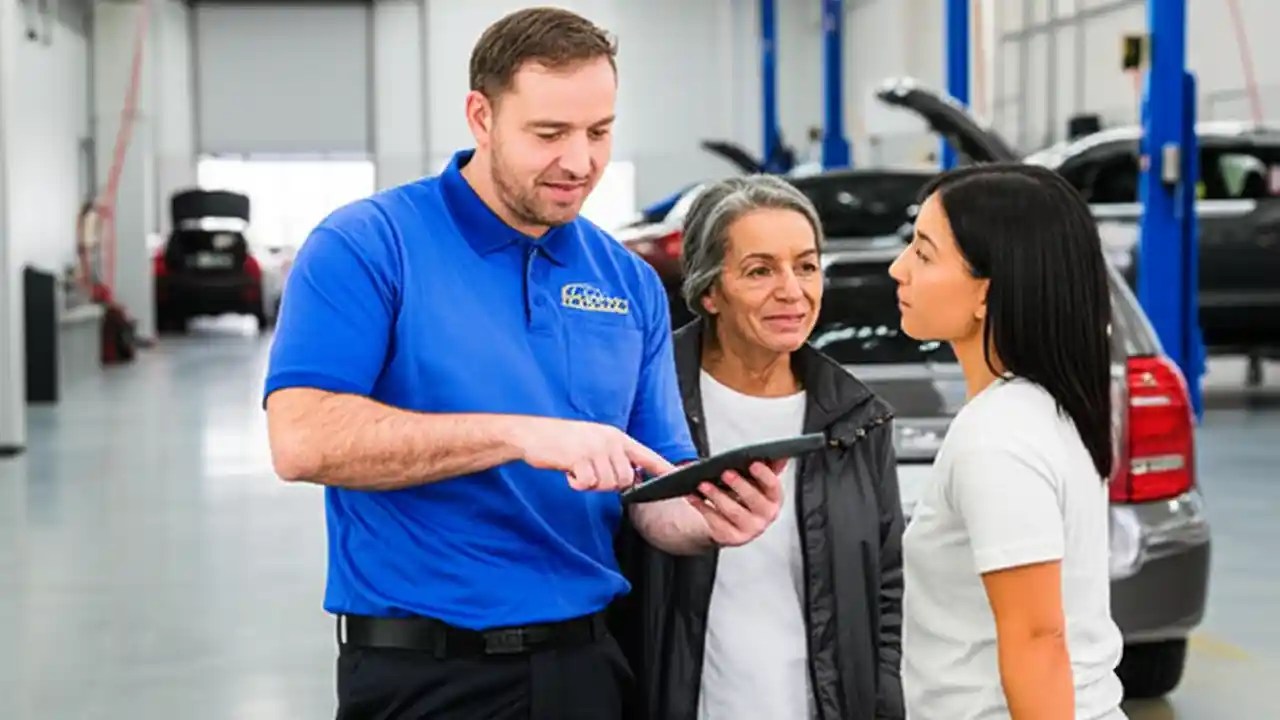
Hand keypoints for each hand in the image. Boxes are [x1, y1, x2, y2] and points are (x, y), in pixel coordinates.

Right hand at [511, 416, 675, 491]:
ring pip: (607, 484)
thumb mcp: (593, 442)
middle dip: (607, 484)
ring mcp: (594, 448)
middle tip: (589, 473)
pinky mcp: (579, 458)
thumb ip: (613, 457)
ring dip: (590, 484)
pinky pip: (587, 485)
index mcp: (615, 436)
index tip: (677, 477)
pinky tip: (568, 471)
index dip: (662, 468)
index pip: (645, 454)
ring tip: (577, 469)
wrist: (533, 434)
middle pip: (624, 479)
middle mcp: (609, 441)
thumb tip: (630, 478)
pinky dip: (576, 484)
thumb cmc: (563, 441)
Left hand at [685, 459, 784, 546]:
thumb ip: (766, 467)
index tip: (753, 464)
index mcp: (774, 498)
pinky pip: (716, 522)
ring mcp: (750, 529)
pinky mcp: (732, 537)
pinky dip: (702, 507)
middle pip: (754, 500)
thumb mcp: (755, 481)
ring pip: (733, 512)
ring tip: (703, 484)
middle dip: (739, 485)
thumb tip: (779, 455)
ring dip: (717, 496)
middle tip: (726, 473)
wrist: (730, 522)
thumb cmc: (744, 496)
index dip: (764, 475)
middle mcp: (766, 515)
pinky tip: (694, 497)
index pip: (773, 486)